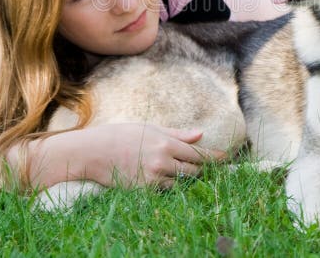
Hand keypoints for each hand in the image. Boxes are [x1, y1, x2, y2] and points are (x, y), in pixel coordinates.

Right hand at [30, 123, 226, 189]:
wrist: (92, 152)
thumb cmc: (121, 135)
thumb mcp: (150, 129)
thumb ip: (177, 134)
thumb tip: (200, 135)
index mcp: (166, 144)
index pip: (200, 155)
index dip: (216, 159)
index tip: (227, 160)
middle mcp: (163, 162)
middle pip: (195, 172)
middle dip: (201, 169)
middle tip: (204, 166)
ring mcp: (154, 179)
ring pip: (182, 183)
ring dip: (185, 178)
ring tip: (183, 171)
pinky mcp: (144, 191)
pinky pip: (166, 191)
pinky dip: (169, 186)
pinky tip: (164, 178)